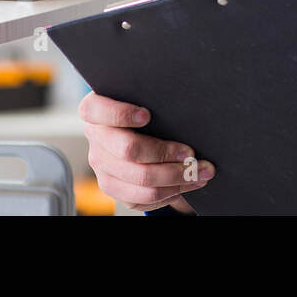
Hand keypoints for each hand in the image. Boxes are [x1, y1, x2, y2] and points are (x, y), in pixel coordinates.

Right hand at [80, 91, 213, 212]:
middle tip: (191, 153)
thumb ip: (151, 100)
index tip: (147, 115)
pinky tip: (188, 183)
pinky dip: (172, 191)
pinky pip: (144, 197)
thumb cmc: (144, 110)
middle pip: (128, 149)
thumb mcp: (143, 100)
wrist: (135, 133)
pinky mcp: (113, 187)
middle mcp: (96, 139)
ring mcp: (101, 166)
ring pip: (141, 179)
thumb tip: (182, 109)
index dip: (121, 114)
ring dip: (177, 177)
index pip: (97, 110)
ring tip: (200, 171)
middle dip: (166, 153)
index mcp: (95, 112)